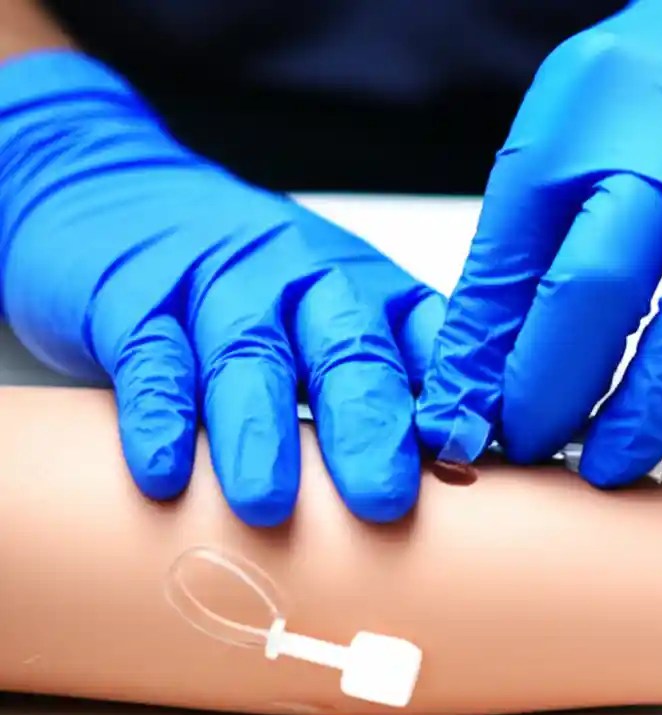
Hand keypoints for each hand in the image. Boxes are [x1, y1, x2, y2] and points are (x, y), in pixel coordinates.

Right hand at [0, 51, 444, 525]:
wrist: (107, 181)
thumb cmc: (238, 272)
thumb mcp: (327, 309)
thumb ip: (387, 377)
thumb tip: (457, 465)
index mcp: (365, 288)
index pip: (429, 341)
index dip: (453, 400)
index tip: (472, 458)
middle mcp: (303, 280)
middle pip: (347, 349)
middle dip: (368, 426)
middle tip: (382, 498)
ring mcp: (219, 286)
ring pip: (249, 357)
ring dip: (261, 433)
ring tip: (268, 505)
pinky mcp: (136, 300)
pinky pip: (151, 360)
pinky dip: (159, 416)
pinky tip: (166, 472)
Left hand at [416, 0, 661, 484]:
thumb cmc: (657, 95)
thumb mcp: (553, 149)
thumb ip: (509, 271)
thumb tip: (468, 392)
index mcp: (599, 121)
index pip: (541, 265)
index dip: (509, 368)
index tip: (484, 429)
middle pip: (624, 288)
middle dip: (576, 396)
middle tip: (552, 451)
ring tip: (626, 446)